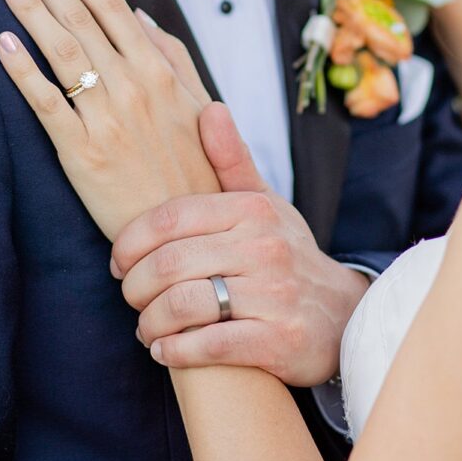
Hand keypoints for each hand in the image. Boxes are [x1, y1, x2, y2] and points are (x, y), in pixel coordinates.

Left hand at [0, 0, 218, 240]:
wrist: (189, 233)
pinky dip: (23, 69)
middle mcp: (134, 88)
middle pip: (81, 19)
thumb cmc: (197, 171)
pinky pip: (46, 102)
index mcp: (162, 73)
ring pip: (62, 50)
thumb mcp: (201, 107)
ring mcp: (106, 119)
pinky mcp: (81, 153)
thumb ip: (173, 57)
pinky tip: (3, 42)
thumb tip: (140, 16)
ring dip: (30, 9)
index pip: (113, 9)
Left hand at [112, 104, 368, 384]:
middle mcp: (265, 248)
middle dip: (135, 287)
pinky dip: (175, 352)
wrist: (343, 314)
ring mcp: (274, 296)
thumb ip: (231, 161)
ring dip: (150, 323)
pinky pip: (209, 346)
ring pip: (183, 307)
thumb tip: (209, 108)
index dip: (130, 243)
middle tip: (129, 297)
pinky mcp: (278, 342)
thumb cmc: (286, 255)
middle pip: (169, 264)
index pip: (169, 219)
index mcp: (252, 210)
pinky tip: (164, 351)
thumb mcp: (263, 204)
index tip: (118, 262)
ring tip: (146, 328)